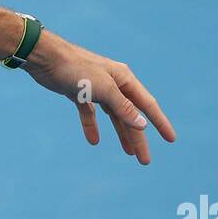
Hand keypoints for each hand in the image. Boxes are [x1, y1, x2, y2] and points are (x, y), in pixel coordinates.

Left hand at [23, 36, 175, 164]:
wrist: (45, 58)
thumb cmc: (76, 69)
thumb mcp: (103, 89)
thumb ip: (123, 107)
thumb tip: (143, 124)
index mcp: (124, 79)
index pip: (147, 105)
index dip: (160, 123)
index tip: (172, 139)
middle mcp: (113, 84)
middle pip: (130, 115)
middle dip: (139, 138)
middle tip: (145, 160)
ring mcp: (96, 89)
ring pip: (113, 116)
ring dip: (121, 134)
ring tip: (129, 153)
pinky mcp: (79, 93)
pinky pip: (90, 114)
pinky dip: (92, 126)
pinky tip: (93, 141)